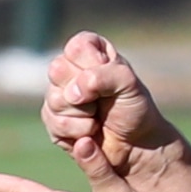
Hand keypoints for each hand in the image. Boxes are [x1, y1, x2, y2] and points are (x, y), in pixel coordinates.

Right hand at [39, 32, 176, 179]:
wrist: (137, 144)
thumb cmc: (134, 108)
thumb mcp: (129, 84)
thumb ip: (104, 76)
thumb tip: (73, 93)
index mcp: (89, 51)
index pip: (76, 47)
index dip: (92, 65)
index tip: (112, 80)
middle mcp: (69, 70)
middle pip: (57, 70)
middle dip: (85, 92)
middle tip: (102, 100)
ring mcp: (58, 96)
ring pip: (55, 99)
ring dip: (83, 114)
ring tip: (98, 117)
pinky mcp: (53, 122)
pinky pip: (54, 124)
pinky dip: (78, 132)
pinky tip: (91, 134)